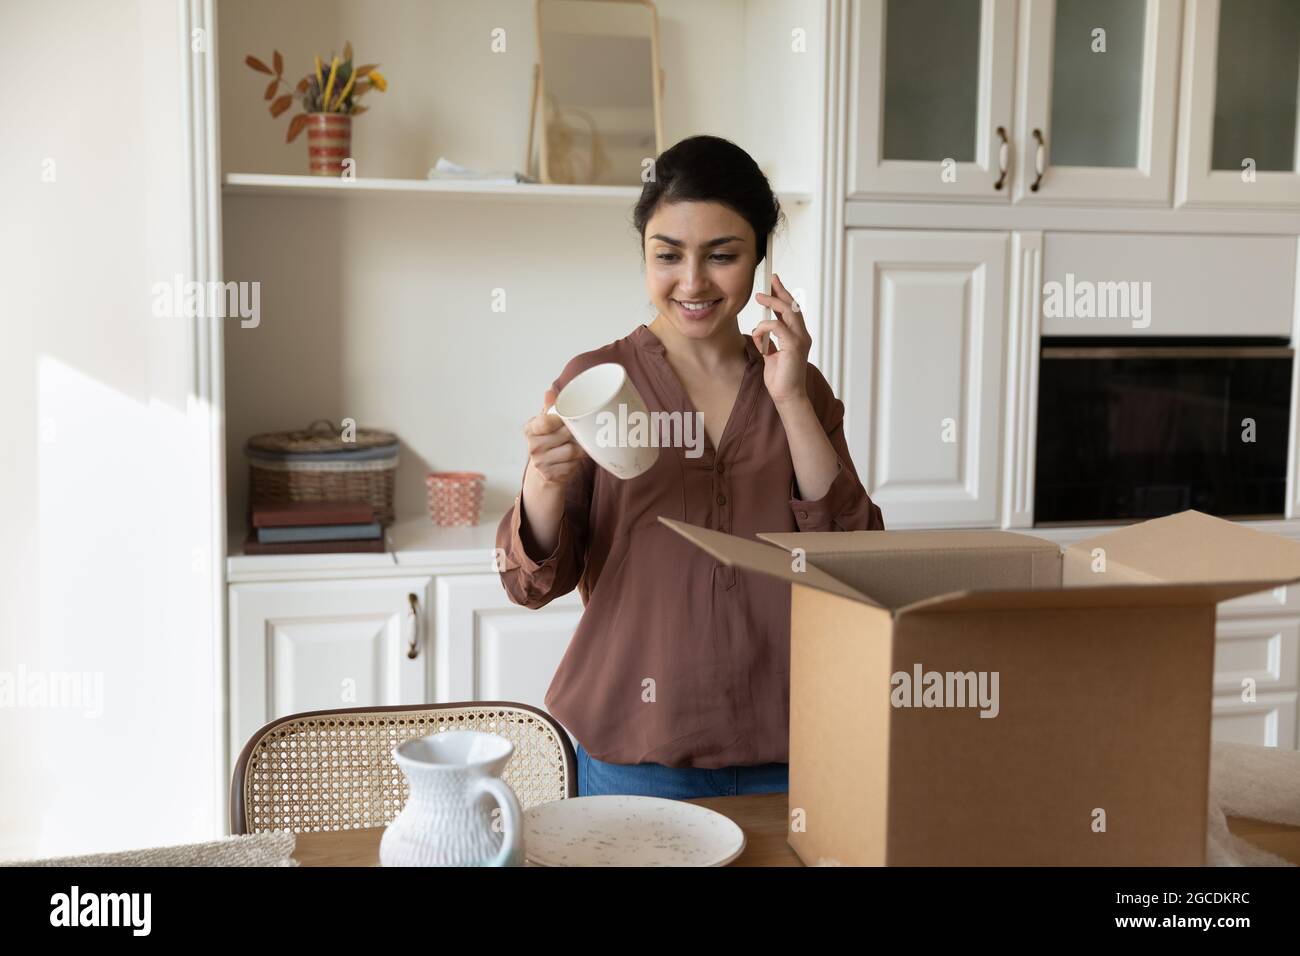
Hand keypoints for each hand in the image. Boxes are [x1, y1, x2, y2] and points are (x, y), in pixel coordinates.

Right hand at [523, 387, 585, 487]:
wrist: (546, 470)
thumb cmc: (550, 441)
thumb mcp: (548, 423)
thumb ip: (550, 408)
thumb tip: (550, 392)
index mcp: (530, 429)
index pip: (546, 421)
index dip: (561, 419)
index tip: (569, 418)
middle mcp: (532, 446)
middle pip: (564, 435)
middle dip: (575, 433)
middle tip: (577, 433)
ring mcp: (540, 463)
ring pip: (571, 451)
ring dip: (579, 448)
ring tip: (577, 446)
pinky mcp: (550, 475)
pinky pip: (573, 466)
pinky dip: (577, 462)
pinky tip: (572, 460)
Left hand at [752, 273, 809, 407]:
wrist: (786, 395)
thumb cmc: (780, 377)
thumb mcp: (772, 354)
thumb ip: (771, 340)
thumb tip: (763, 329)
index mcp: (798, 336)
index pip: (792, 311)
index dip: (783, 295)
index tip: (774, 283)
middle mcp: (802, 335)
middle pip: (793, 306)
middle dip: (780, 291)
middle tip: (770, 279)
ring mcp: (800, 340)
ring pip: (788, 311)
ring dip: (772, 302)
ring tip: (759, 298)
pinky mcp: (794, 346)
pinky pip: (777, 326)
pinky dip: (764, 328)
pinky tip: (758, 336)